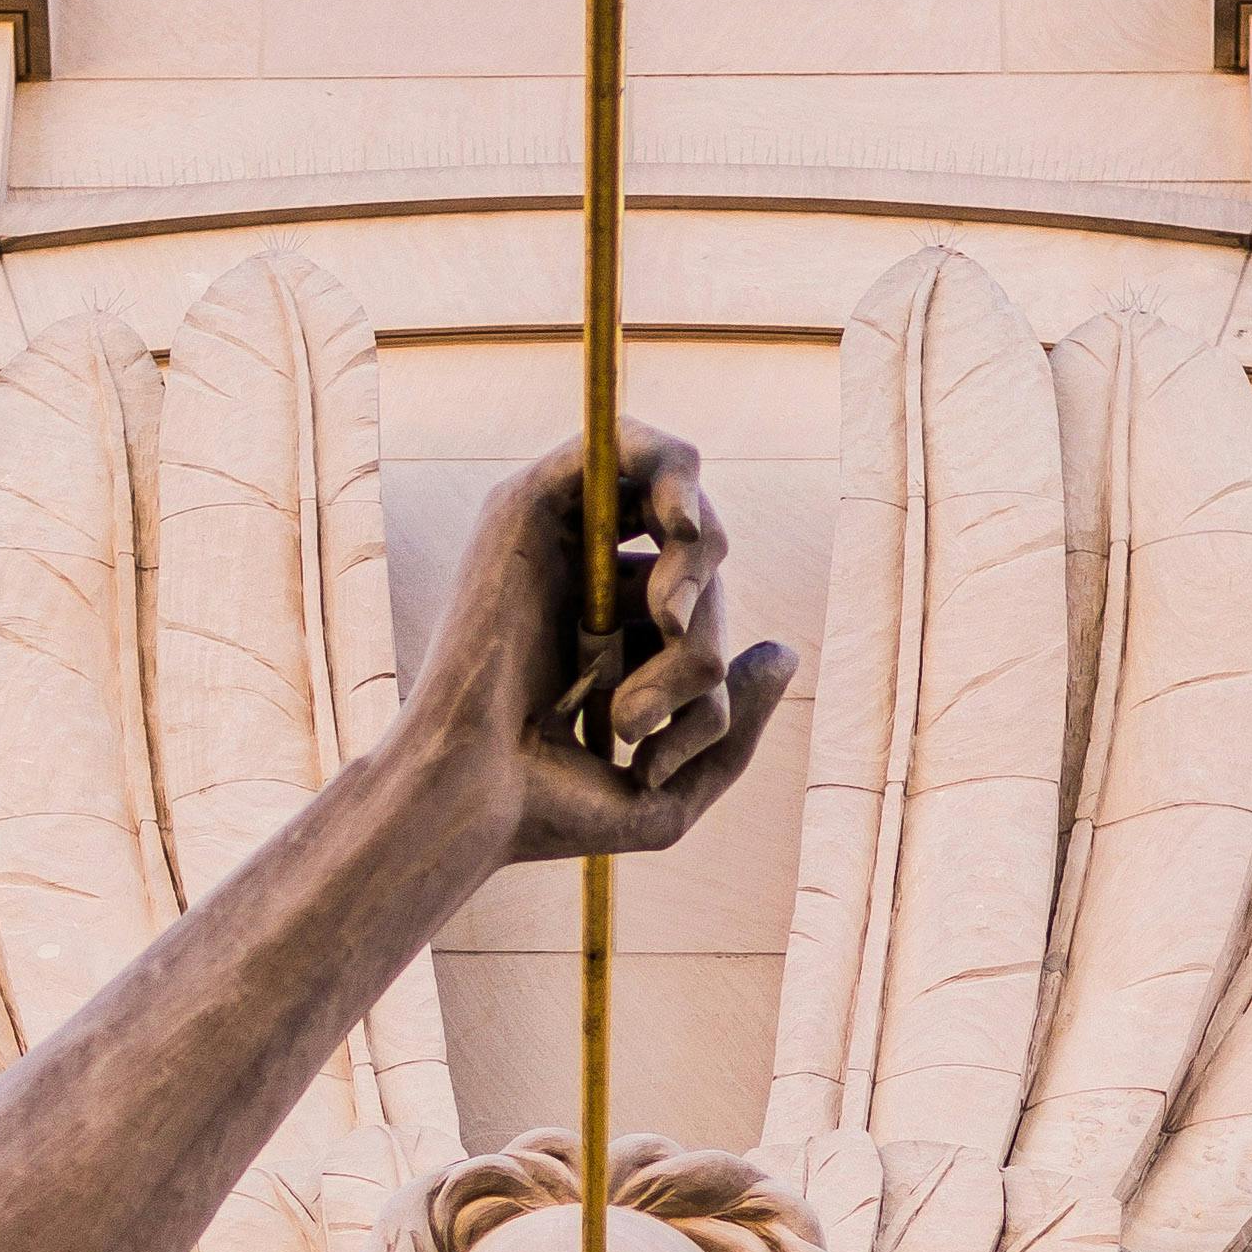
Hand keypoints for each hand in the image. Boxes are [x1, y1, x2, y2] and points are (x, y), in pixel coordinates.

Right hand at [399, 422, 796, 875]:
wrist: (468, 797)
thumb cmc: (551, 810)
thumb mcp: (671, 792)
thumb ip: (734, 729)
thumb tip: (784, 650)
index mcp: (612, 639)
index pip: (702, 618)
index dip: (712, 674)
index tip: (668, 743)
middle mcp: (584, 581)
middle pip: (696, 566)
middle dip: (703, 635)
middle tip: (662, 693)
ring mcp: (555, 540)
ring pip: (674, 507)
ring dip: (697, 562)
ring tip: (669, 623)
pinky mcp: (525, 504)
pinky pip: (618, 441)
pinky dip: (670, 470)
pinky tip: (681, 528)